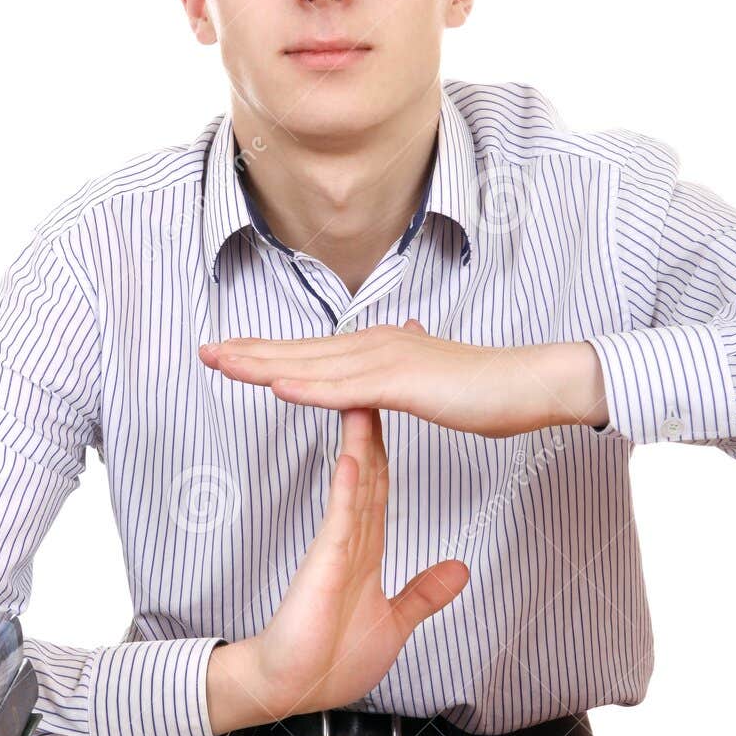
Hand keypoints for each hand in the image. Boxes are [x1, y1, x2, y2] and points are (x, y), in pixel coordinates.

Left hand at [199, 321, 607, 437]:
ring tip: (222, 364)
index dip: (268, 352)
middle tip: (204, 352)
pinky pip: (347, 389)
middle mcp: (377, 346)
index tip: (230, 354)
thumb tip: (392, 364)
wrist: (531, 382)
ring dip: (264, 364)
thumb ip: (406, 375)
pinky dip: (309, 387)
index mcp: (380, 348)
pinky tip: (277, 388)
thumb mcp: (433, 382)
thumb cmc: (489, 389)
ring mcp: (388, 361)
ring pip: (314, 365)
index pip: (312, 352)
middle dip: (249, 353)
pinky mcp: (404, 383)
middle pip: (301, 352)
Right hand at [205, 407, 468, 732]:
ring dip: (361, 440)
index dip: (391, 442)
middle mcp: (350, 539)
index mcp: (365, 548)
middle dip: (375, 422)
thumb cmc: (331, 662)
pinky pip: (341, 520)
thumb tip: (459, 569)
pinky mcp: (323, 566)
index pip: (381, 481)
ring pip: (354, 484)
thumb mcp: (394, 623)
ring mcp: (335, 549)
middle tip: (377, 375)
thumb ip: (424, 593)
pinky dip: (349, 488)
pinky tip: (354, 456)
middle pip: (368, 469)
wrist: (291, 690)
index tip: (398, 404)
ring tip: (364, 396)